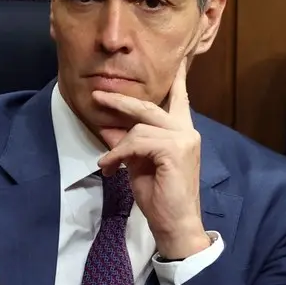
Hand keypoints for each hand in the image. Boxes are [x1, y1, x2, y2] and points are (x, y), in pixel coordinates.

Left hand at [94, 58, 210, 259]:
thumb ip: (129, 143)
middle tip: (98, 96)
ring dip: (117, 146)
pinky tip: (110, 168)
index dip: (177, 80)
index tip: (178, 59)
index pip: (179, 100)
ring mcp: (184, 139)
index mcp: (182, 133)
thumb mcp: (138, 164)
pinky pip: (137, 142)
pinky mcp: (174, 149)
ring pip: (139, 127)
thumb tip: (109, 128)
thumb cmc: (160, 196)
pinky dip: (119, 153)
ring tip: (108, 164)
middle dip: (121, 101)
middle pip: (149, 106)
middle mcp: (187, 131)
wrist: (175, 225)